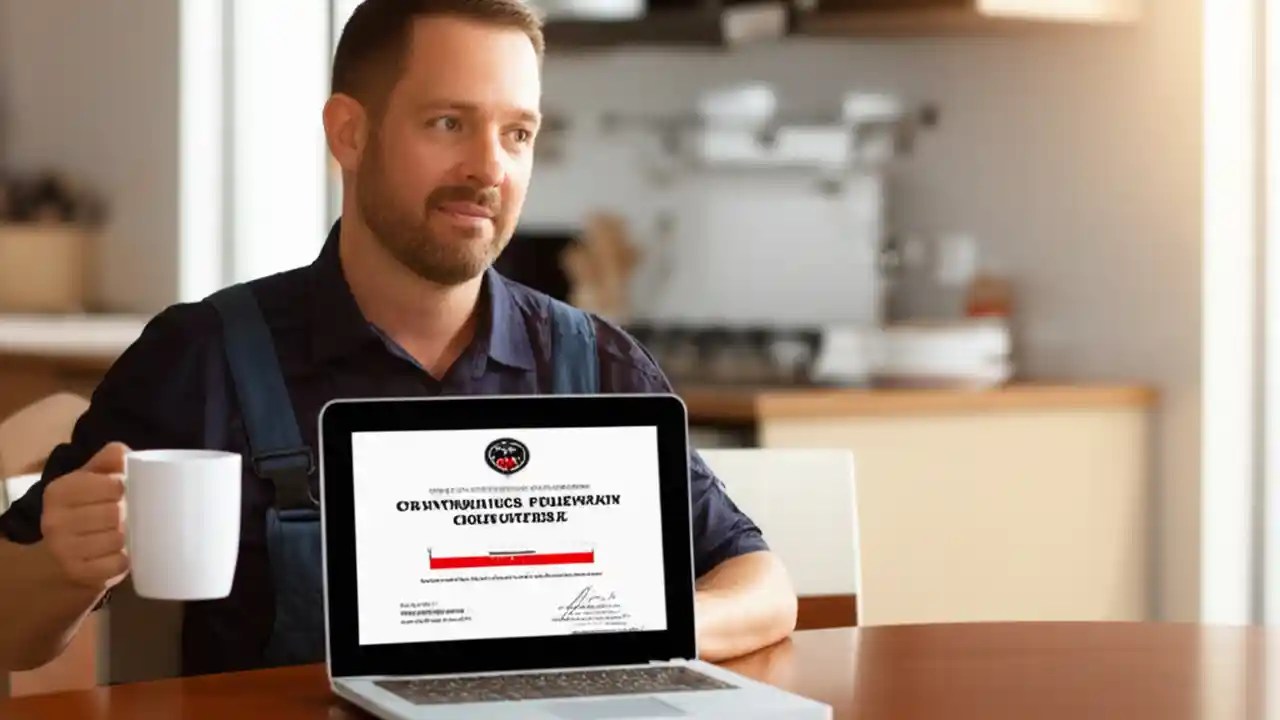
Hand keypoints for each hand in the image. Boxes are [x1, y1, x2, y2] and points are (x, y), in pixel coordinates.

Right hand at [39, 442, 131, 590]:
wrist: (65, 551)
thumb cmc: (87, 506)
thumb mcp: (93, 478)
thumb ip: (109, 459)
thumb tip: (123, 452)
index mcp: (59, 491)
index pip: (110, 486)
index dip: (123, 488)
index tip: (122, 492)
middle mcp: (53, 520)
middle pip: (114, 514)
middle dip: (126, 514)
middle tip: (124, 516)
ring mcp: (62, 550)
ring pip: (117, 539)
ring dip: (126, 538)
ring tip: (121, 534)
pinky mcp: (77, 573)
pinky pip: (117, 564)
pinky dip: (123, 560)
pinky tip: (118, 554)